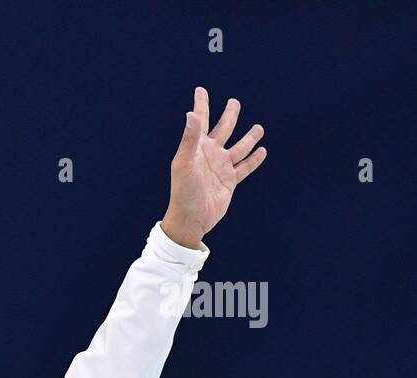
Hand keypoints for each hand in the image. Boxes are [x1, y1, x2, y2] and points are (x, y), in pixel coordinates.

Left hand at [161, 87, 265, 248]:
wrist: (192, 219)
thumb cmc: (184, 192)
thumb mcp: (185, 163)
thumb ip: (190, 138)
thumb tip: (191, 113)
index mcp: (197, 148)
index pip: (200, 121)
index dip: (201, 105)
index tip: (201, 90)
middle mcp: (210, 154)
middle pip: (223, 129)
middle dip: (229, 115)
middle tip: (234, 102)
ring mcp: (221, 167)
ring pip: (239, 147)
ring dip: (249, 137)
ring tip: (258, 127)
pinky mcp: (230, 181)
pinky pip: (245, 167)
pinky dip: (254, 159)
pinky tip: (262, 151)